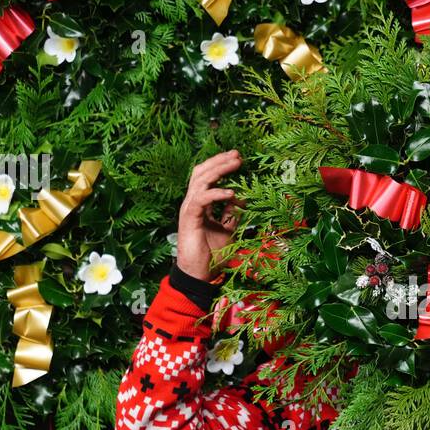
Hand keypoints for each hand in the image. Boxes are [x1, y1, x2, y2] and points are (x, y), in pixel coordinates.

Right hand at [177, 150, 242, 279]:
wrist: (199, 274)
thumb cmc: (211, 254)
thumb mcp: (228, 229)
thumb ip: (232, 213)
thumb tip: (241, 198)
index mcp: (200, 204)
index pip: (207, 177)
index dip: (221, 165)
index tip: (238, 158)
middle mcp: (192, 203)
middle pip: (202, 172)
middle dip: (219, 161)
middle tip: (237, 154)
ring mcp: (188, 209)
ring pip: (200, 180)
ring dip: (219, 170)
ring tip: (236, 164)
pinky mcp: (188, 218)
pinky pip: (201, 199)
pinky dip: (216, 194)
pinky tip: (231, 193)